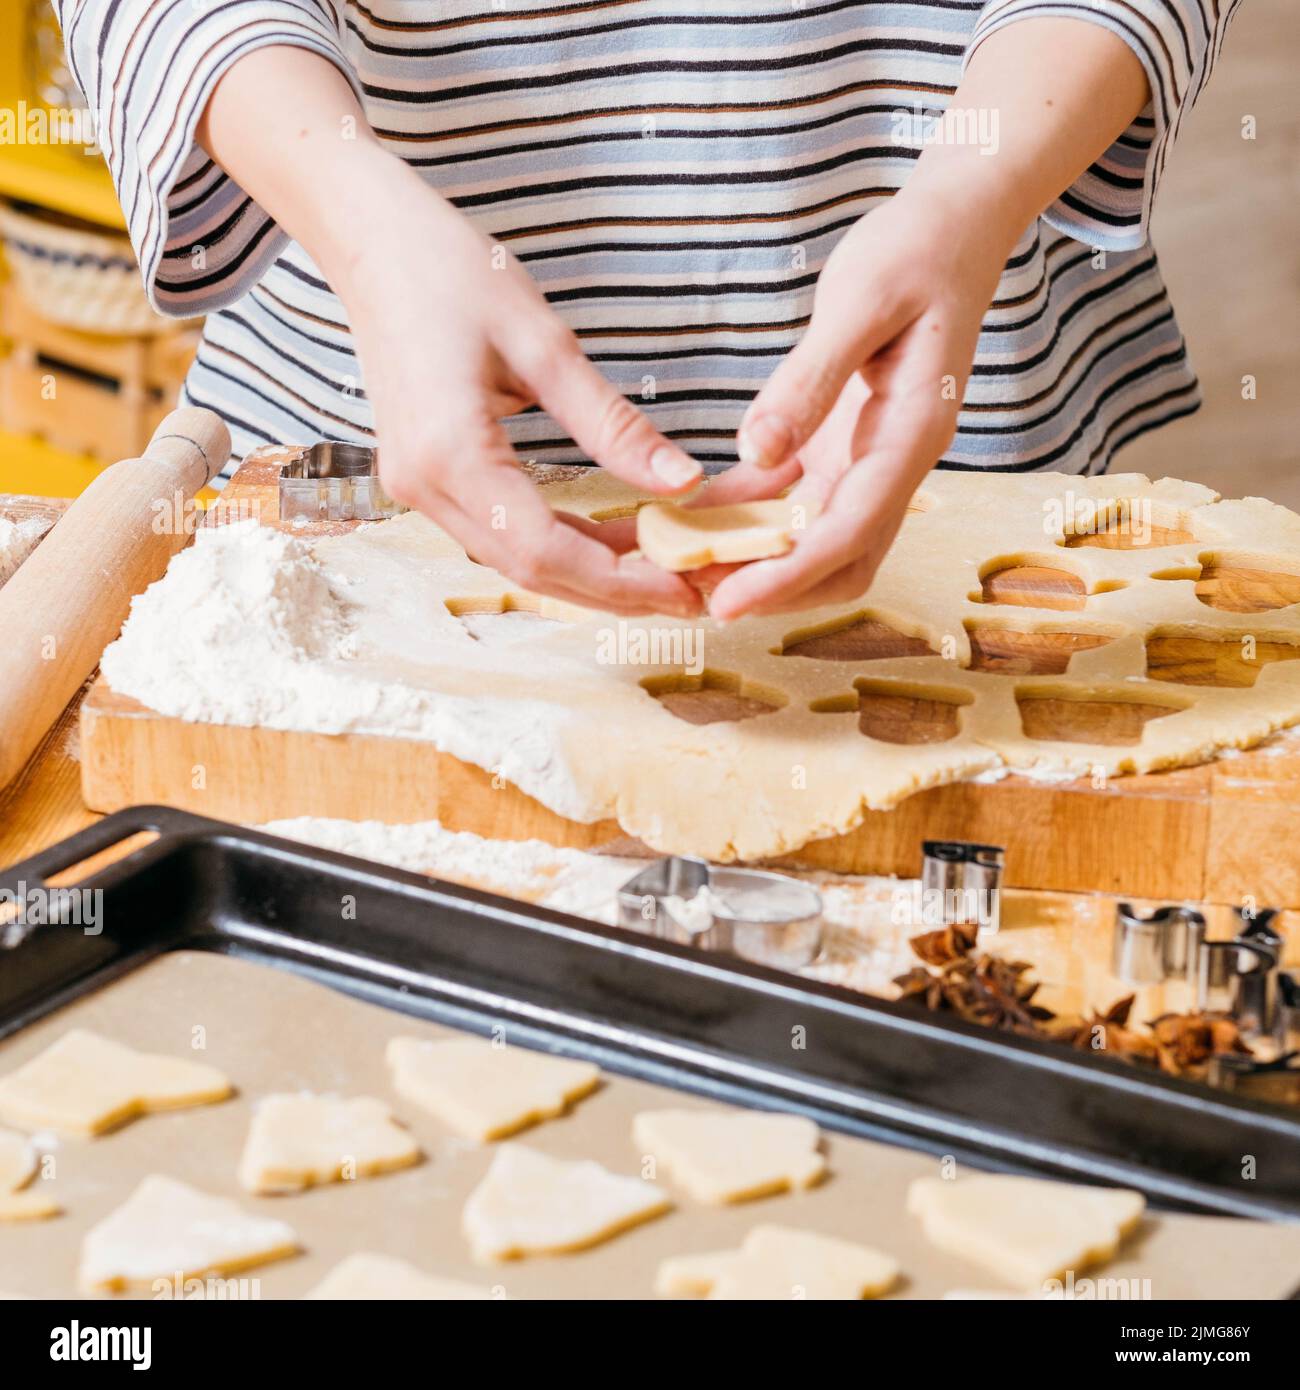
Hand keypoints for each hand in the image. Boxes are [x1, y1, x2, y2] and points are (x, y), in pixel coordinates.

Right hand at [343, 161, 704, 617]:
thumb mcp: (545, 344)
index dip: (620, 581)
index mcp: (449, 452)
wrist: (370, 243)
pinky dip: (559, 544)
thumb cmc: (449, 272)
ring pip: (515, 561)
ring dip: (590, 573)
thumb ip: (612, 424)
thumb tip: (684, 481)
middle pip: (530, 572)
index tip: (685, 590)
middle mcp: (424, 486)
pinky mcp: (425, 479)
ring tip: (663, 567)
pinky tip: (612, 537)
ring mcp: (418, 488)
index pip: (545, 551)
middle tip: (689, 592)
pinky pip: (499, 533)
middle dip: (614, 590)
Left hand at [704, 188, 1016, 620]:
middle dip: (776, 589)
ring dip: (759, 561)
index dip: (788, 577)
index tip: (727, 603)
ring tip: (686, 567)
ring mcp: (867, 458)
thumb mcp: (859, 302)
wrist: (952, 230)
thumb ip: (810, 380)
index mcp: (912, 435)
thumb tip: (757, 450)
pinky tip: (694, 519)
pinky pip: (792, 497)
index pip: (850, 532)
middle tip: (696, 596)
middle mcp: (894, 462)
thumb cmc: (914, 253)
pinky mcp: (841, 443)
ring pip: (816, 540)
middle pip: (841, 561)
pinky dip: (748, 514)